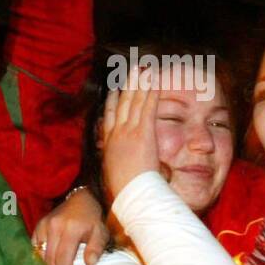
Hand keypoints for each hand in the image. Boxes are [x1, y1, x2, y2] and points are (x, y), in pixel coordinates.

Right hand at [32, 188, 108, 264]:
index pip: (63, 259)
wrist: (81, 198)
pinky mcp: (39, 225)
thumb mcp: (100, 232)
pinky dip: (40, 258)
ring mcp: (44, 225)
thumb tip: (90, 264)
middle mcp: (54, 227)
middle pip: (49, 260)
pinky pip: (35, 247)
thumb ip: (96, 247)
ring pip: (40, 255)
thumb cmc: (92, 218)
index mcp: (70, 229)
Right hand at [101, 67, 160, 200]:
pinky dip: (151, 93)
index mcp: (109, 144)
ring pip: (135, 102)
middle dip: (127, 85)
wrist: (131, 194)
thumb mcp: (114, 174)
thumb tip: (119, 164)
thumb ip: (116, 163)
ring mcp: (130, 132)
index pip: (109, 117)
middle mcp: (117, 134)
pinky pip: (148, 108)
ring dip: (140, 84)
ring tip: (143, 70)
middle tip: (131, 71)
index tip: (115, 89)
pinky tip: (155, 82)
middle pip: (122, 104)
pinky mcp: (144, 133)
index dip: (113, 101)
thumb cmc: (125, 191)